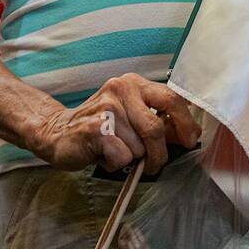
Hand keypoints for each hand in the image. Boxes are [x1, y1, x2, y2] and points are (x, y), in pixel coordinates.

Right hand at [24, 73, 199, 174]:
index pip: (172, 98)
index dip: (186, 122)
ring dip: (131, 159)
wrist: (57, 133)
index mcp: (135, 83)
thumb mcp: (131, 116)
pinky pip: (122, 157)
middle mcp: (122, 89)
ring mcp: (107, 108)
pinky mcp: (95, 129)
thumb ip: (157, 120)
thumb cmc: (101, 128)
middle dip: (160, 153)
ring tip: (115, 152)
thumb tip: (187, 134)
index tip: (191, 139)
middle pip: (156, 128)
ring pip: (139, 147)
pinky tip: (103, 156)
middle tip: (156, 164)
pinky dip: (116, 165)